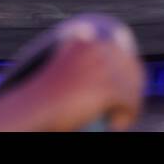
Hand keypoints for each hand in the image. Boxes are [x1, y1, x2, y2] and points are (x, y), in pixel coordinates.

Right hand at [14, 27, 145, 130]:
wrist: (30, 109)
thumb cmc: (38, 97)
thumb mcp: (62, 69)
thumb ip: (82, 64)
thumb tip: (109, 69)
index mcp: (84, 38)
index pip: (119, 47)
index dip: (125, 68)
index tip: (124, 85)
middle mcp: (96, 47)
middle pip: (130, 65)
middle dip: (132, 86)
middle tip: (123, 107)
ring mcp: (103, 66)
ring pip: (133, 86)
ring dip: (129, 104)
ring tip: (117, 118)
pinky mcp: (108, 87)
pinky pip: (130, 103)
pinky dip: (126, 117)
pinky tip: (114, 125)